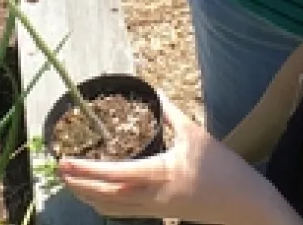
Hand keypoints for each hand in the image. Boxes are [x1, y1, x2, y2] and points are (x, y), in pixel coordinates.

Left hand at [56, 97, 284, 224]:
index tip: (65, 161)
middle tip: (58, 169)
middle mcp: (151, 196)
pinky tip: (97, 195)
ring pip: (109, 208)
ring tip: (70, 181)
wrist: (245, 204)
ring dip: (86, 195)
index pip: (113, 174)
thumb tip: (154, 91)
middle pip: (102, 195)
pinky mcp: (160, 214)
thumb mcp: (195, 135)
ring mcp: (154, 209)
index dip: (85, 169)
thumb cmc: (223, 169)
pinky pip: (122, 213)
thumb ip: (170, 113)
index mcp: (159, 173)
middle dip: (77, 184)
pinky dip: (104, 204)